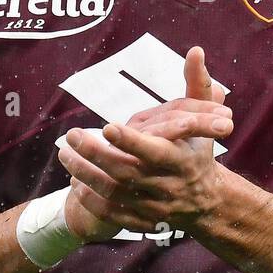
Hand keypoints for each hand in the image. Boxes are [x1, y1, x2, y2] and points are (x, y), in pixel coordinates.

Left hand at [58, 47, 230, 236]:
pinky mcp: (143, 221)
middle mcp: (168, 186)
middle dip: (96, 154)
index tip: (106, 125)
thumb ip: (197, 85)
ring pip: (114, 193)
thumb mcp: (205, 118)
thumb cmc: (198, 150)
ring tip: (65, 154)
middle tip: (72, 135)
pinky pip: (112, 214)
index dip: (130, 141)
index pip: (153, 151)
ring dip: (86, 174)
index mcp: (182, 159)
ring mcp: (154, 206)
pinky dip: (91, 200)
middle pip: (126, 172)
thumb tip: (195, 51)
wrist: (207, 200)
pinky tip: (75, 182)